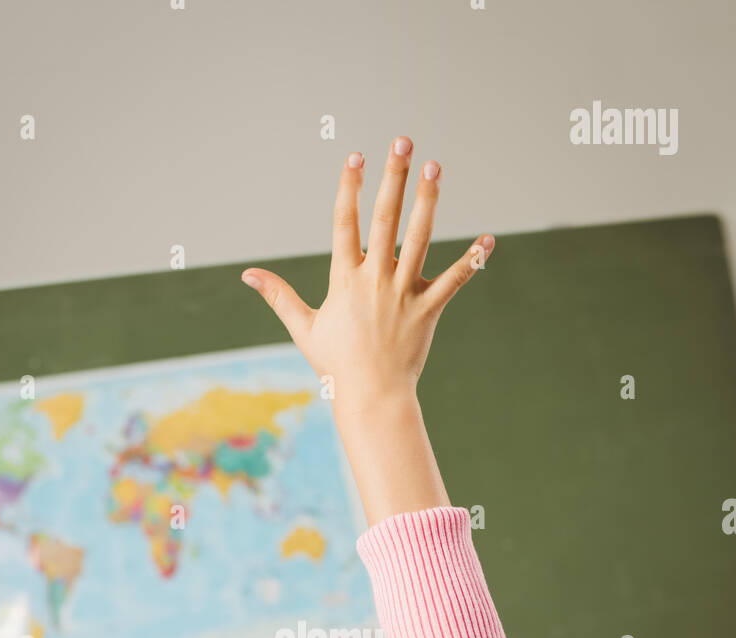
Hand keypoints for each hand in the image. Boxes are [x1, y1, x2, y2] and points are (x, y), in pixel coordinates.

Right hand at [241, 135, 493, 418]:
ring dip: (428, 200)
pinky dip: (472, 260)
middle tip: (402, 141)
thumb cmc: (336, 364)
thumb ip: (279, 295)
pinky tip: (488, 239)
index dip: (349, 188)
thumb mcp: (303, 327)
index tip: (356, 157)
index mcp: (344, 280)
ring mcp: (404, 294)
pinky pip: (455, 280)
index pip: (345, 223)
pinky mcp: (429, 310)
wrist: (372, 397)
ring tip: (434, 167)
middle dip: (393, 177)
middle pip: (385, 219)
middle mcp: (375, 280)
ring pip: (420, 239)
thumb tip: (248, 274)